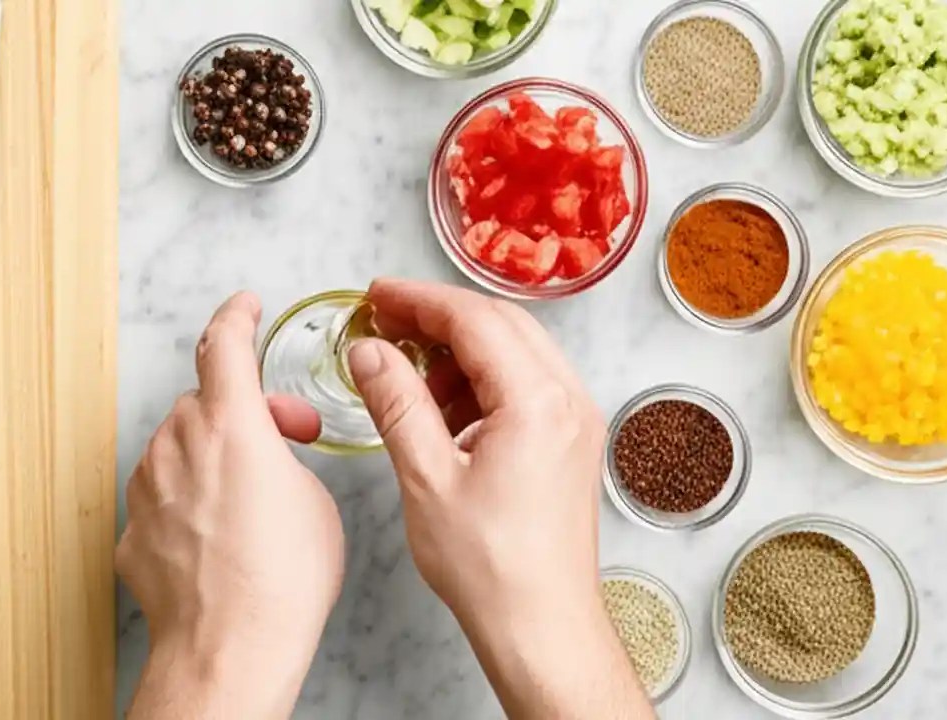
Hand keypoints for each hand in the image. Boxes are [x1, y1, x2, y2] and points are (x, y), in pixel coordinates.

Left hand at [116, 292, 343, 719]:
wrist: (230, 649)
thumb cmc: (282, 580)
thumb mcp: (314, 501)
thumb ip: (284, 457)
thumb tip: (270, 460)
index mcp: (230, 424)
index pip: (224, 344)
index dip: (236, 316)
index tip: (244, 306)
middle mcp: (178, 446)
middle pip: (204, 401)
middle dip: (244, 411)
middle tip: (285, 441)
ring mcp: (147, 489)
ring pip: (177, 447)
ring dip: (212, 455)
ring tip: (251, 499)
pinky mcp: (133, 531)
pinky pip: (162, 495)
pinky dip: (188, 500)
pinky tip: (219, 537)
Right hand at [347, 278, 652, 719]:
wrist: (543, 626)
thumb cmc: (491, 567)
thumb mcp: (427, 478)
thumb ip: (397, 403)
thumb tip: (370, 352)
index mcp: (537, 402)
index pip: (474, 319)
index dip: (419, 300)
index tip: (377, 296)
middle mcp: (569, 399)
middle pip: (501, 323)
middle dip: (439, 316)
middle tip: (385, 322)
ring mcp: (577, 419)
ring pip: (516, 351)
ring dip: (461, 351)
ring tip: (408, 376)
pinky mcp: (573, 441)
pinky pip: (527, 384)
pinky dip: (483, 382)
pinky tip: (444, 410)